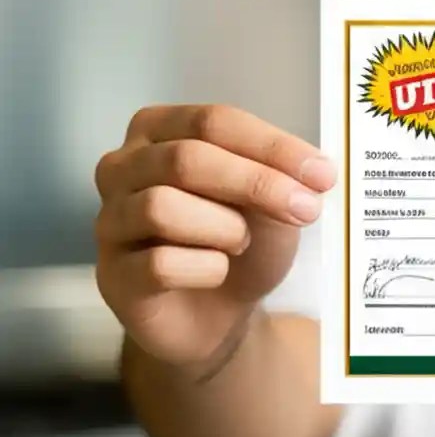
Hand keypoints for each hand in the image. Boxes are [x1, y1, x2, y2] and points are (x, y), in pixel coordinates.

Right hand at [95, 105, 335, 371]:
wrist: (220, 314)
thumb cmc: (240, 241)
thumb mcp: (269, 200)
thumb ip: (281, 177)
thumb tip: (313, 172)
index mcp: (159, 130)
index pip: (213, 122)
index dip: (272, 146)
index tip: (322, 175)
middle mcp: (122, 167)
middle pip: (185, 159)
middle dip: (255, 183)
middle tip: (305, 209)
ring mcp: (110, 221)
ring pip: (161, 207)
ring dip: (223, 228)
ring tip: (241, 242)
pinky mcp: (113, 275)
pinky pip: (159, 264)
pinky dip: (207, 268)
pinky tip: (219, 271)